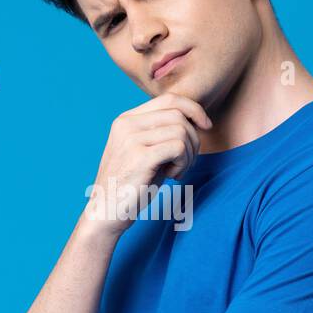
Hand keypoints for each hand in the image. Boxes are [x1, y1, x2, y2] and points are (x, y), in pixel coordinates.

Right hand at [82, 92, 212, 237]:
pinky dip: (183, 163)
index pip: (169, 99)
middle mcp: (126, 124)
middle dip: (194, 138)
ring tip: (177, 171)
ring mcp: (131, 138)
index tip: (206, 126)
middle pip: (178, 114)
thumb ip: (162, 133)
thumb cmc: (130, 185)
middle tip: (186, 162)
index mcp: (126, 119)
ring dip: (189, 154)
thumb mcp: (145, 152)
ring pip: (181, 131)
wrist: (105, 212)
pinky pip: (178, 147)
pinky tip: (172, 176)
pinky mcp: (139, 156)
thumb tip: (196, 120)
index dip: (194, 109)